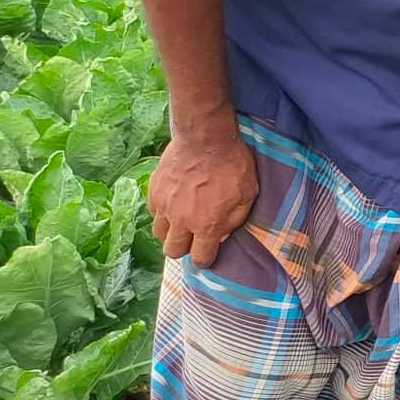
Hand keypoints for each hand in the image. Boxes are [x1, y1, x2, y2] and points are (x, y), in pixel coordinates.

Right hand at [149, 129, 258, 267]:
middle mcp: (182, 221)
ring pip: (159, 234)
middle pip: (172, 251)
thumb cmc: (233, 166)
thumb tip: (221, 236)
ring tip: (181, 223)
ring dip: (170, 233)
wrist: (206, 139)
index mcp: (207, 226)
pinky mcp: (154, 191)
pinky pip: (153, 213)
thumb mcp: (246, 197)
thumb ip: (233, 221)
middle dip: (183, 249)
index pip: (200, 258)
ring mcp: (164, 206)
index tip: (207, 255)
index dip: (205, 260)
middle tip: (193, 239)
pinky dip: (162, 214)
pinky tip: (173, 205)